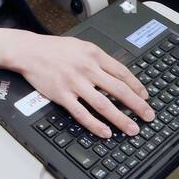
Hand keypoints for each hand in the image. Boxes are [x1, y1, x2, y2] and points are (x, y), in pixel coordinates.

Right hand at [0, 29, 154, 137]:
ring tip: (132, 129)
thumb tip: (117, 73)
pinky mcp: (62, 95)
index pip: (122, 72)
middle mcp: (87, 68)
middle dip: (136, 105)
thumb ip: (98, 59)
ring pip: (103, 104)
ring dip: (120, 119)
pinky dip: (95, 125)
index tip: (145, 97)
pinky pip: (82, 113)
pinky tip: (105, 132)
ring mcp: (75, 83)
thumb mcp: (81, 46)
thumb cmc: (54, 48)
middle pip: (118, 90)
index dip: (137, 87)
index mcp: (94, 54)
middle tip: (148, 116)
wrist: (29, 51)